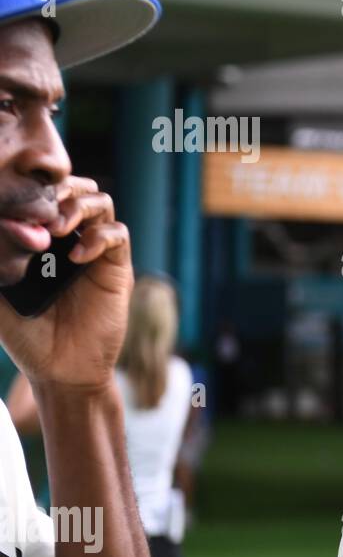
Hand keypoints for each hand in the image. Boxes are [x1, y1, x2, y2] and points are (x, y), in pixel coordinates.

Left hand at [0, 176, 131, 391]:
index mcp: (37, 238)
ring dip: (79, 205)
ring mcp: (94, 249)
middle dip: (57, 189)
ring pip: (99, 201)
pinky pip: (117, 234)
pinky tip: (79, 256)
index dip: (27, 188)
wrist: (62, 370)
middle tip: (40, 210)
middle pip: (72, 187)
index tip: (11, 200)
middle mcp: (67, 238)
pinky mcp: (117, 266)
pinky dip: (100, 236)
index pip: (38, 194)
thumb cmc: (25, 335)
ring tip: (59, 226)